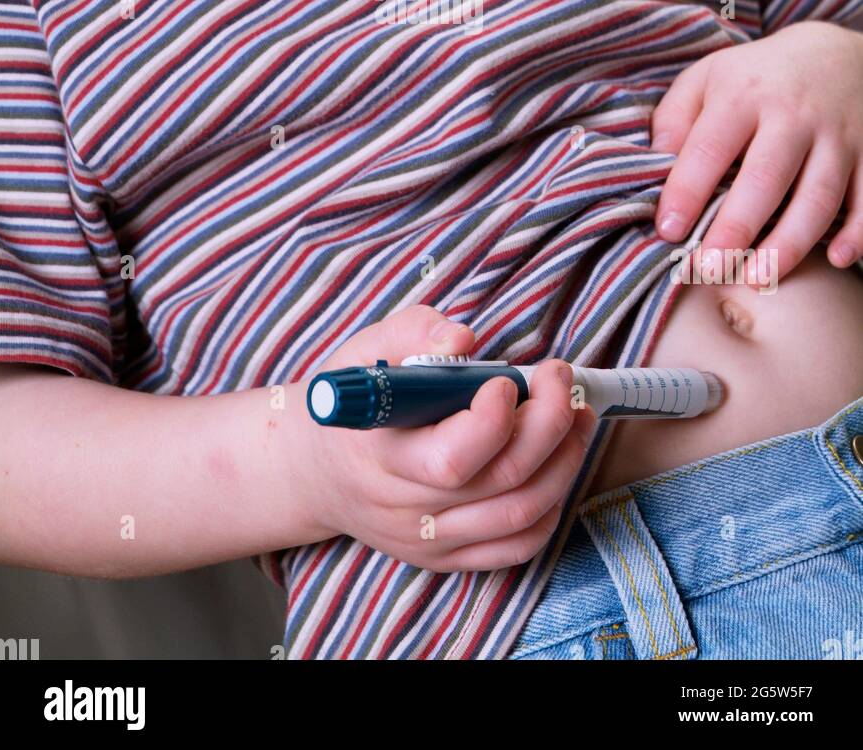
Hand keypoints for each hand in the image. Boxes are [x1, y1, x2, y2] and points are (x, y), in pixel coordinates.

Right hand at [304, 304, 596, 571]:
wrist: (316, 470)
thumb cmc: (354, 401)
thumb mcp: (368, 349)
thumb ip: (415, 333)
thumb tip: (464, 340)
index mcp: (381, 457)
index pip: (451, 459)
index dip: (494, 420)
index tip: (506, 379)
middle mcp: (407, 510)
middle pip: (501, 484)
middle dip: (550, 426)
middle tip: (560, 381)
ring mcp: (430, 541)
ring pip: (521, 516)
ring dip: (564, 462)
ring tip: (576, 415)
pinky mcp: (449, 558)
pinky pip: (518, 545)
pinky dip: (553, 504)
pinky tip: (558, 460)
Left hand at [651, 22, 862, 284]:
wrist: (836, 52)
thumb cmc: (755, 77)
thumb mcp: (707, 78)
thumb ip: (675, 118)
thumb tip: (656, 164)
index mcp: (742, 93)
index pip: (710, 147)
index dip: (687, 191)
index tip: (668, 231)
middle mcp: (792, 114)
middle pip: (766, 177)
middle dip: (737, 228)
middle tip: (709, 269)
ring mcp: (836, 135)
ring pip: (818, 196)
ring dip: (789, 242)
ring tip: (757, 278)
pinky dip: (857, 231)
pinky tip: (836, 259)